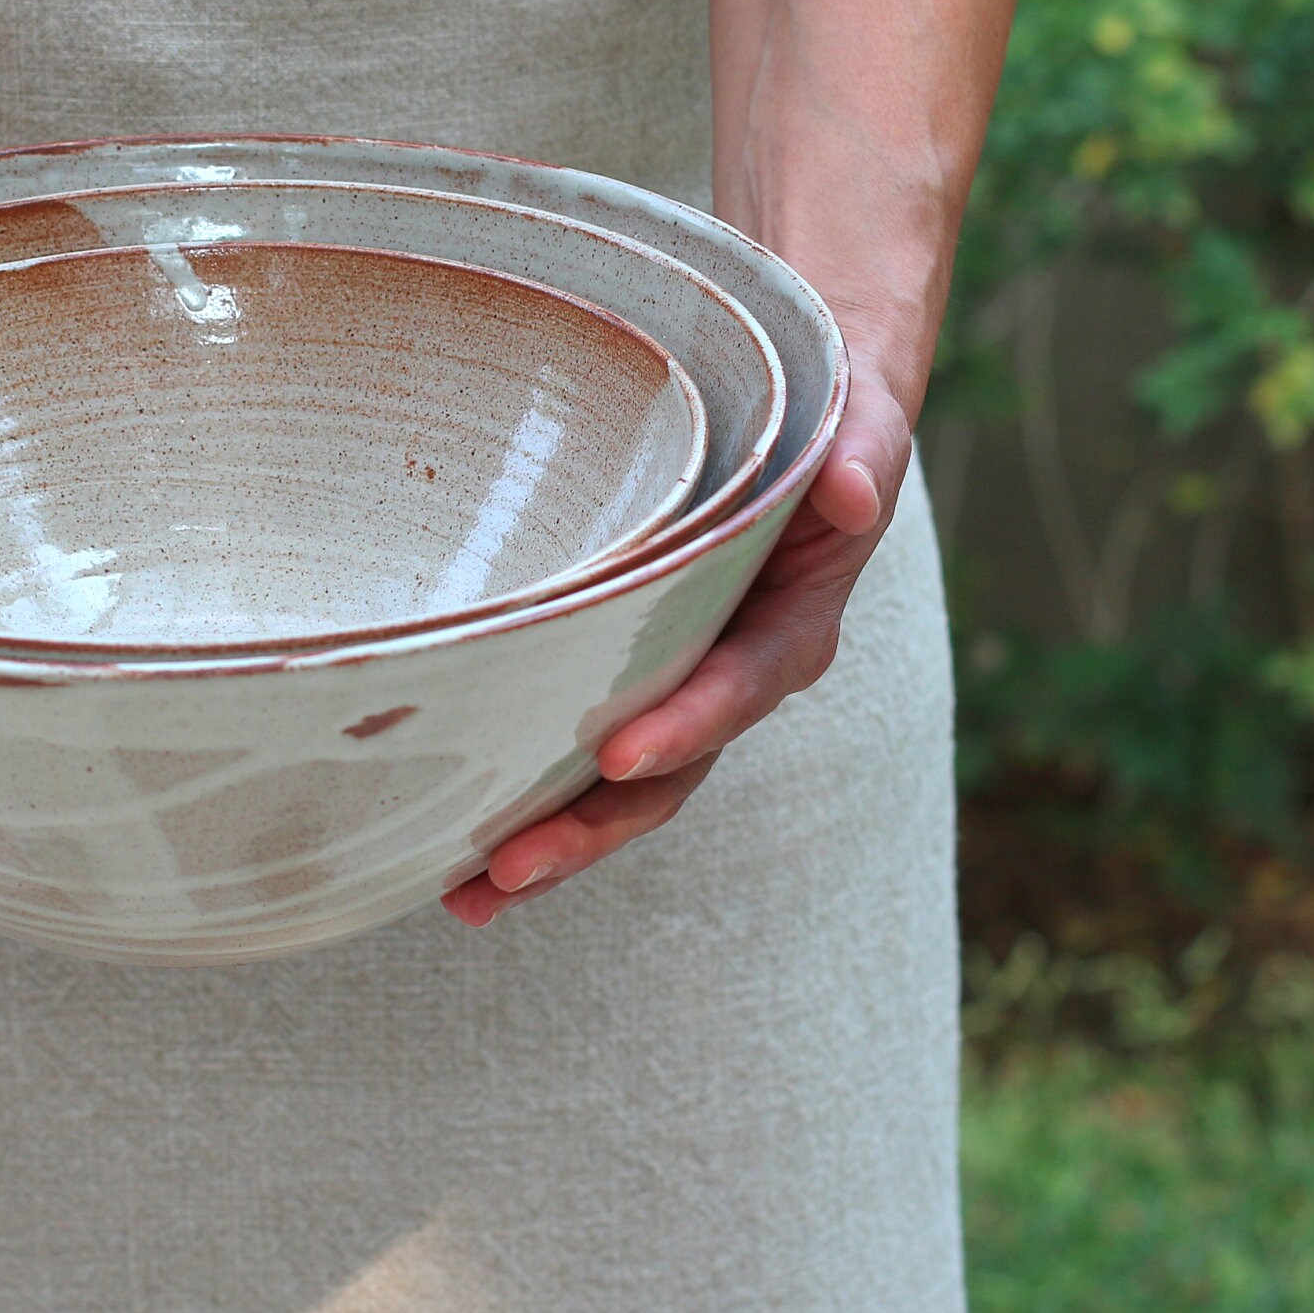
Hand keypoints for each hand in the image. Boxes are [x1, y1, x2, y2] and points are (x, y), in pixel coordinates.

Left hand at [439, 365, 913, 926]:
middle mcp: (731, 678)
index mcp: (789, 630)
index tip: (623, 756)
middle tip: (510, 868)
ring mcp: (674, 690)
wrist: (796, 416)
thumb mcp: (860, 422)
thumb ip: (863, 454)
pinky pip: (577, 754)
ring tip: (468, 896)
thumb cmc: (824, 417)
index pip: (738, 690)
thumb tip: (853, 493)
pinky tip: (451, 855)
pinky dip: (526, 805)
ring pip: (616, 788)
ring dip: (549, 845)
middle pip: (666, 774)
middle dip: (591, 827)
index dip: (686, 725)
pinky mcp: (625, 680)